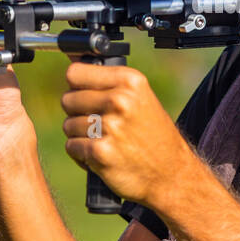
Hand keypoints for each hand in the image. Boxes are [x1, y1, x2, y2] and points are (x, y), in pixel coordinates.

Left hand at [59, 60, 195, 206]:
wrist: (171, 173)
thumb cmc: (153, 135)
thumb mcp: (139, 98)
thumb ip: (108, 83)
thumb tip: (71, 66)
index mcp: (130, 81)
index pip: (75, 73)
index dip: (76, 86)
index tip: (85, 95)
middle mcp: (120, 100)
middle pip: (68, 99)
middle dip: (78, 113)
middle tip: (99, 124)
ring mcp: (110, 126)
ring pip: (68, 125)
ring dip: (80, 136)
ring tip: (105, 141)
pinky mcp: (100, 151)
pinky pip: (71, 146)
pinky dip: (82, 154)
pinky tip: (102, 156)